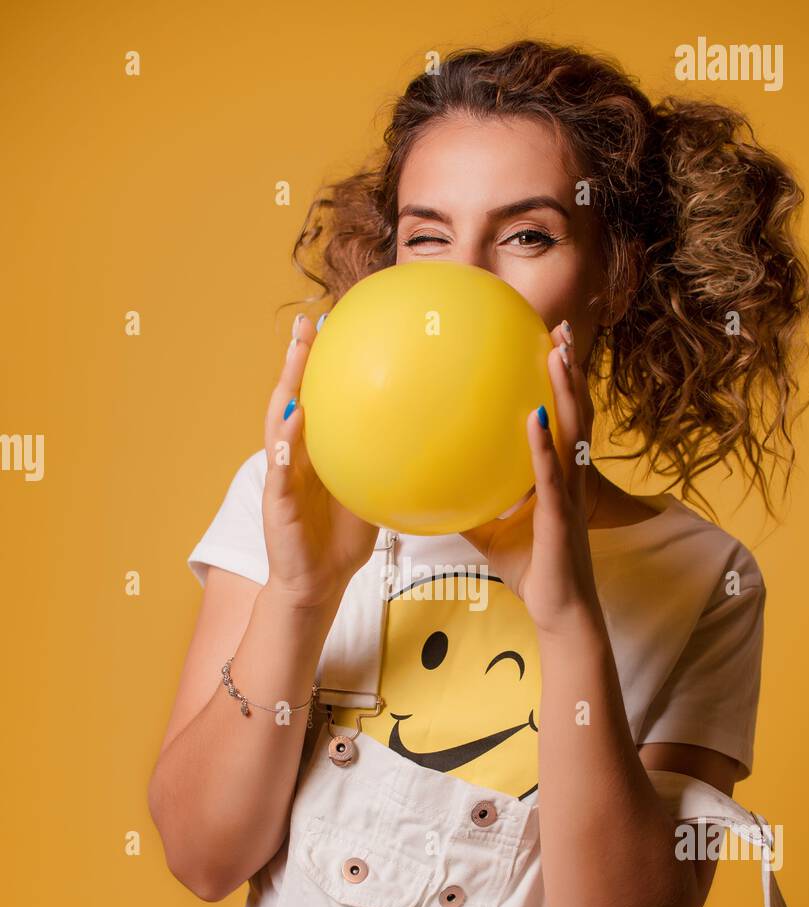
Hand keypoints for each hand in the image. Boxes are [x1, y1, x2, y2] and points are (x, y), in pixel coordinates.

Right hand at [262, 315, 378, 606]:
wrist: (317, 583)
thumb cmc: (343, 540)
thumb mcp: (372, 494)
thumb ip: (389, 466)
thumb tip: (434, 441)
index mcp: (315, 452)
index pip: (316, 399)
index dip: (320, 365)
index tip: (334, 324)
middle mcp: (294, 457)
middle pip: (290, 398)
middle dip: (296, 360)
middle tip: (306, 322)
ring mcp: (281, 477)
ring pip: (277, 424)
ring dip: (285, 387)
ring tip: (295, 354)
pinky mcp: (277, 503)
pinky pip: (281, 469)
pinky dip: (286, 443)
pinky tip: (296, 420)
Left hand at [459, 321, 599, 635]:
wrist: (559, 611)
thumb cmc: (533, 571)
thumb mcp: (492, 533)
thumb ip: (473, 504)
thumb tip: (436, 487)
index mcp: (557, 476)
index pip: (563, 417)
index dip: (561, 382)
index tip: (553, 344)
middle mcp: (569, 476)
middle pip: (576, 411)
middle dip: (572, 370)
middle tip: (564, 329)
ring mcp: (569, 493)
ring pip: (573, 431)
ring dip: (567, 390)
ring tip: (559, 352)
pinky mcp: (561, 516)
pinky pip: (550, 474)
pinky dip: (543, 444)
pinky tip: (534, 416)